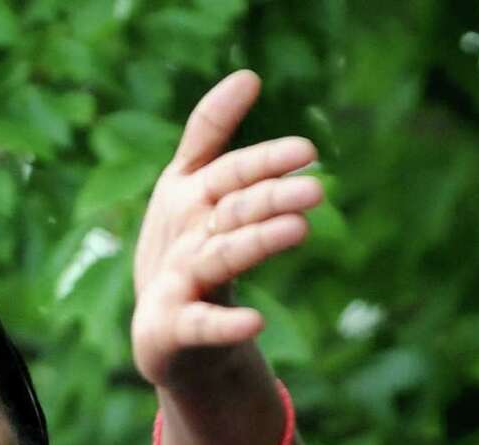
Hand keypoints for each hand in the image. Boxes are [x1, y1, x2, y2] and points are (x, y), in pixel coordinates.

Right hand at [132, 69, 321, 392]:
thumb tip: (249, 74)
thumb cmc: (185, 252)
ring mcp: (175, 279)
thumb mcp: (191, 188)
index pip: (227, 168)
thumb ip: (210, 133)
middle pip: (232, 208)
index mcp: (187, 194)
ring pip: (221, 256)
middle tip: (318, 188)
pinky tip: (256, 322)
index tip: (307, 149)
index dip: (263, 157)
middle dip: (271, 195)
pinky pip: (200, 325)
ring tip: (300, 229)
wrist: (161, 335)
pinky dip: (225, 324)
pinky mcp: (170, 328)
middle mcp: (182, 232)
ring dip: (257, 241)